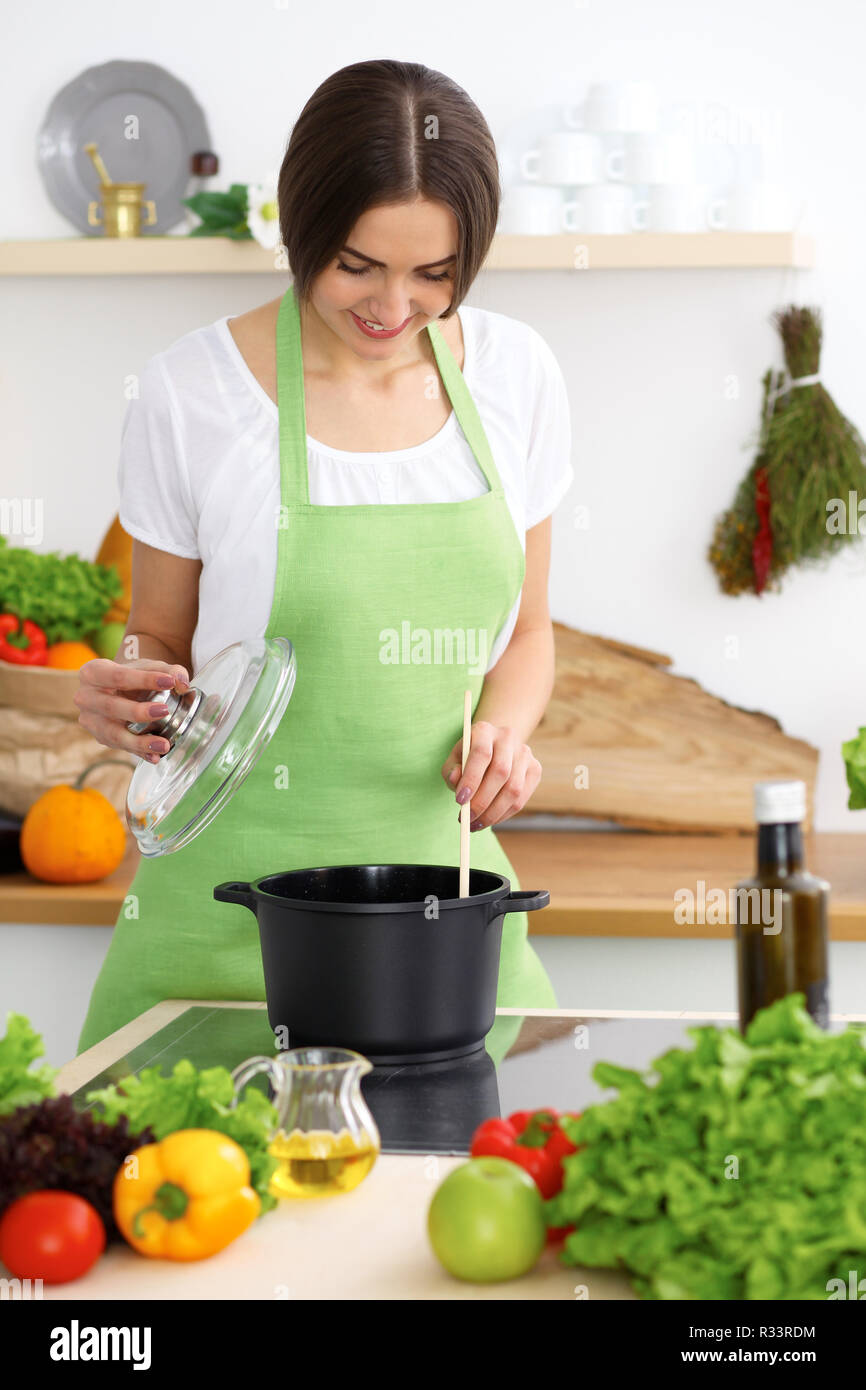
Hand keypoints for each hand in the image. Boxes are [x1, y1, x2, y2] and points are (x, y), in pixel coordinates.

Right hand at [75, 658, 190, 763]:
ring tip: (163, 745)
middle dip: (137, 712)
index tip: (169, 682)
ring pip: (112, 733)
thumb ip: (170, 670)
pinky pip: (120, 746)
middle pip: (110, 706)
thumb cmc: (134, 675)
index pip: (118, 676)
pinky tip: (155, 756)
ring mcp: (90, 720)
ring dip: (139, 741)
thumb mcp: (150, 667)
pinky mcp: (100, 737)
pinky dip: (139, 752)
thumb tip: (181, 683)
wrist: (122, 689)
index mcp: (93, 672)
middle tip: (164, 711)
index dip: (143, 679)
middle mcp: (85, 697)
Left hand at [441, 722, 541, 830]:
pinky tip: (490, 819)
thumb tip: (456, 781)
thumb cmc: (468, 757)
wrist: (493, 747)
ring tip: (476, 824)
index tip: (460, 800)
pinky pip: (521, 799)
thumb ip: (451, 770)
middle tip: (467, 819)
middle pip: (501, 772)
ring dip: (493, 812)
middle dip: (482, 801)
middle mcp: (508, 737)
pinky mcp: (535, 769)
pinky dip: (504, 814)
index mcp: (485, 730)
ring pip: (514, 789)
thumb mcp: (454, 760)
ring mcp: (525, 753)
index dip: (471, 779)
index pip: (481, 753)